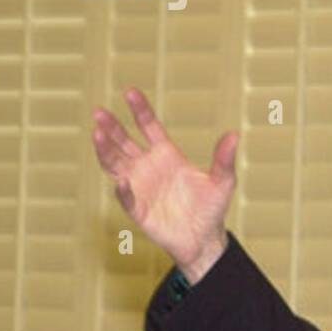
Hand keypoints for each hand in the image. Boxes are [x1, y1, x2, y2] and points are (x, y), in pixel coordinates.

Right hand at [91, 87, 238, 283]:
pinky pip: (127, 198)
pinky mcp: (138, 209)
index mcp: (167, 154)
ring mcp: (140, 186)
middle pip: (124, 142)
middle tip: (99, 112)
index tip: (130, 92)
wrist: (203, 238)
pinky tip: (121, 182)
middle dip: (112, 127)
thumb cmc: (211, 207)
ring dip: (106, 151)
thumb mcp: (223, 181)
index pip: (149, 127)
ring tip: (97, 135)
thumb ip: (224, 159)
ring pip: (116, 165)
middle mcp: (148, 167)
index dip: (140, 110)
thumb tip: (234, 135)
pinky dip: (123, 190)